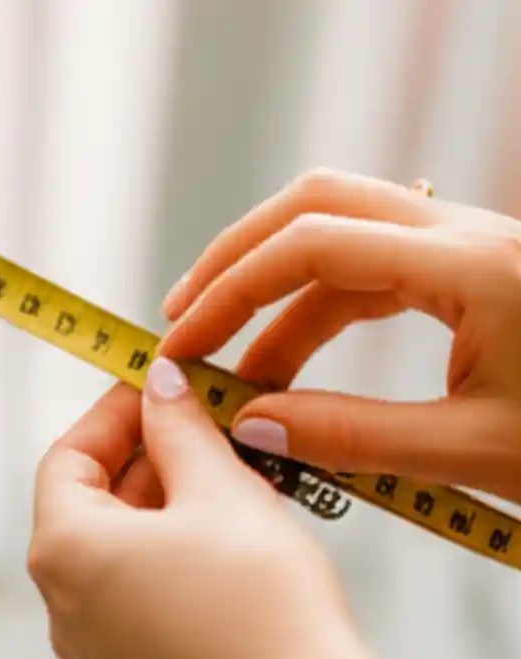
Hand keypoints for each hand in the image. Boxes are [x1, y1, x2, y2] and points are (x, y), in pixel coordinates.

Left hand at [29, 359, 418, 658]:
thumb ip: (181, 429)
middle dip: (151, 459)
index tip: (161, 388)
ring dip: (170, 508)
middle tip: (212, 428)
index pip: (67, 458)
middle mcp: (64, 607)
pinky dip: (176, 559)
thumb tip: (161, 385)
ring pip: (122, 553)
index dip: (114, 414)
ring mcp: (97, 650)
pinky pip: (142, 598)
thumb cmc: (261, 613)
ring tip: (236, 482)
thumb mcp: (221, 492)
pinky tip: (235, 544)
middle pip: (92, 505)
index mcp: (64, 551)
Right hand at [158, 168, 520, 503]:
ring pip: (340, 234)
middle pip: (316, 204)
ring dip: (275, 293)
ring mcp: (469, 248)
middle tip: (185, 320)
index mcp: (473, 265)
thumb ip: (351, 438)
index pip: (313, 243)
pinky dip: (317, 311)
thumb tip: (252, 428)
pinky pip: (371, 269)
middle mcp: (466, 236)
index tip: (184, 343)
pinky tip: (291, 366)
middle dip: (237, 260)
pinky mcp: (472, 273)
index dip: (231, 289)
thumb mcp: (474, 453)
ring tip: (235, 370)